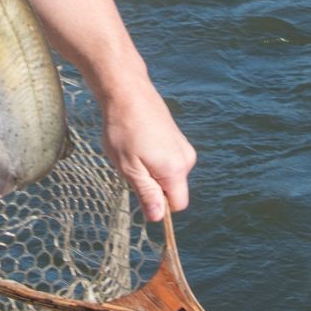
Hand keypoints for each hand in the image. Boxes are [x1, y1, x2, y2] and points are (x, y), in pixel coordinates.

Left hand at [98, 78, 195, 222]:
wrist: (127, 91)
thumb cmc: (124, 129)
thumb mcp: (129, 168)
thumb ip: (146, 194)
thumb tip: (158, 218)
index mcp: (176, 169)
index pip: (177, 205)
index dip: (158, 206)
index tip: (138, 191)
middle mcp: (186, 158)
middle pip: (173, 189)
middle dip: (152, 186)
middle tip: (130, 166)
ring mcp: (183, 146)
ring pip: (168, 174)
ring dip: (150, 171)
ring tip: (131, 151)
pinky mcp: (176, 137)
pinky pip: (167, 159)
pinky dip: (153, 157)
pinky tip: (137, 141)